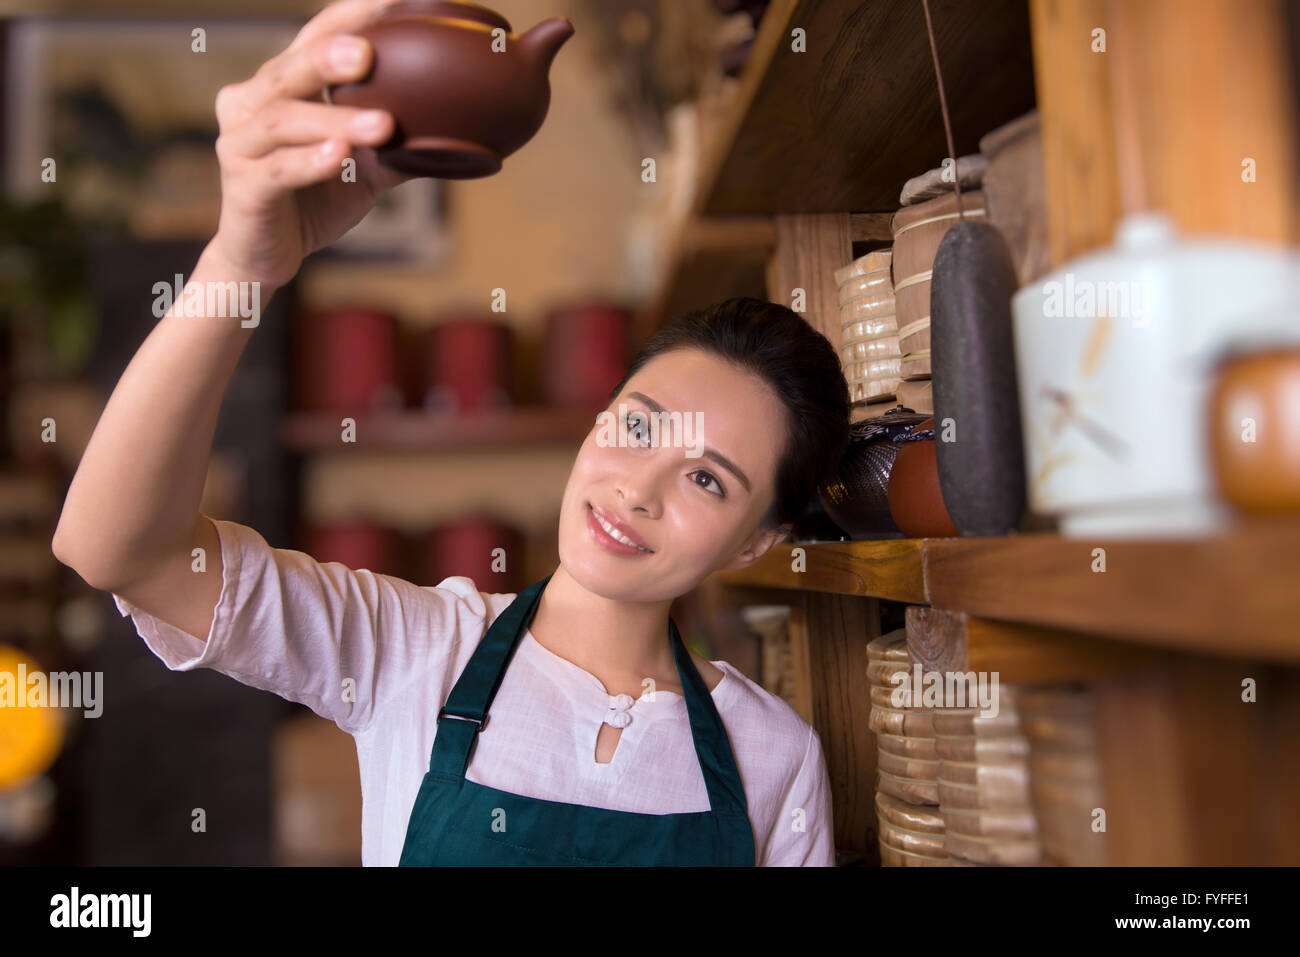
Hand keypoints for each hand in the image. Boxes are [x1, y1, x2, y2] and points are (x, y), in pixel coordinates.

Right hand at [204, 0, 414, 288]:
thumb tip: (461, 129)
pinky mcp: (244, 187)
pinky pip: (278, 170)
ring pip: (284, 119)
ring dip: (335, 118)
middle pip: (290, 69)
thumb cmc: (313, 200)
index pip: (313, 37)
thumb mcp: (365, 168)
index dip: (351, 16)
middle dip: (329, 55)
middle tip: (370, 52)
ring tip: (382, 125)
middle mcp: (251, 103)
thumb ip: (400, 144)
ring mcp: (240, 143)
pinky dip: (310, 161)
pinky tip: (339, 157)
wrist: (266, 256)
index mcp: (280, 86)